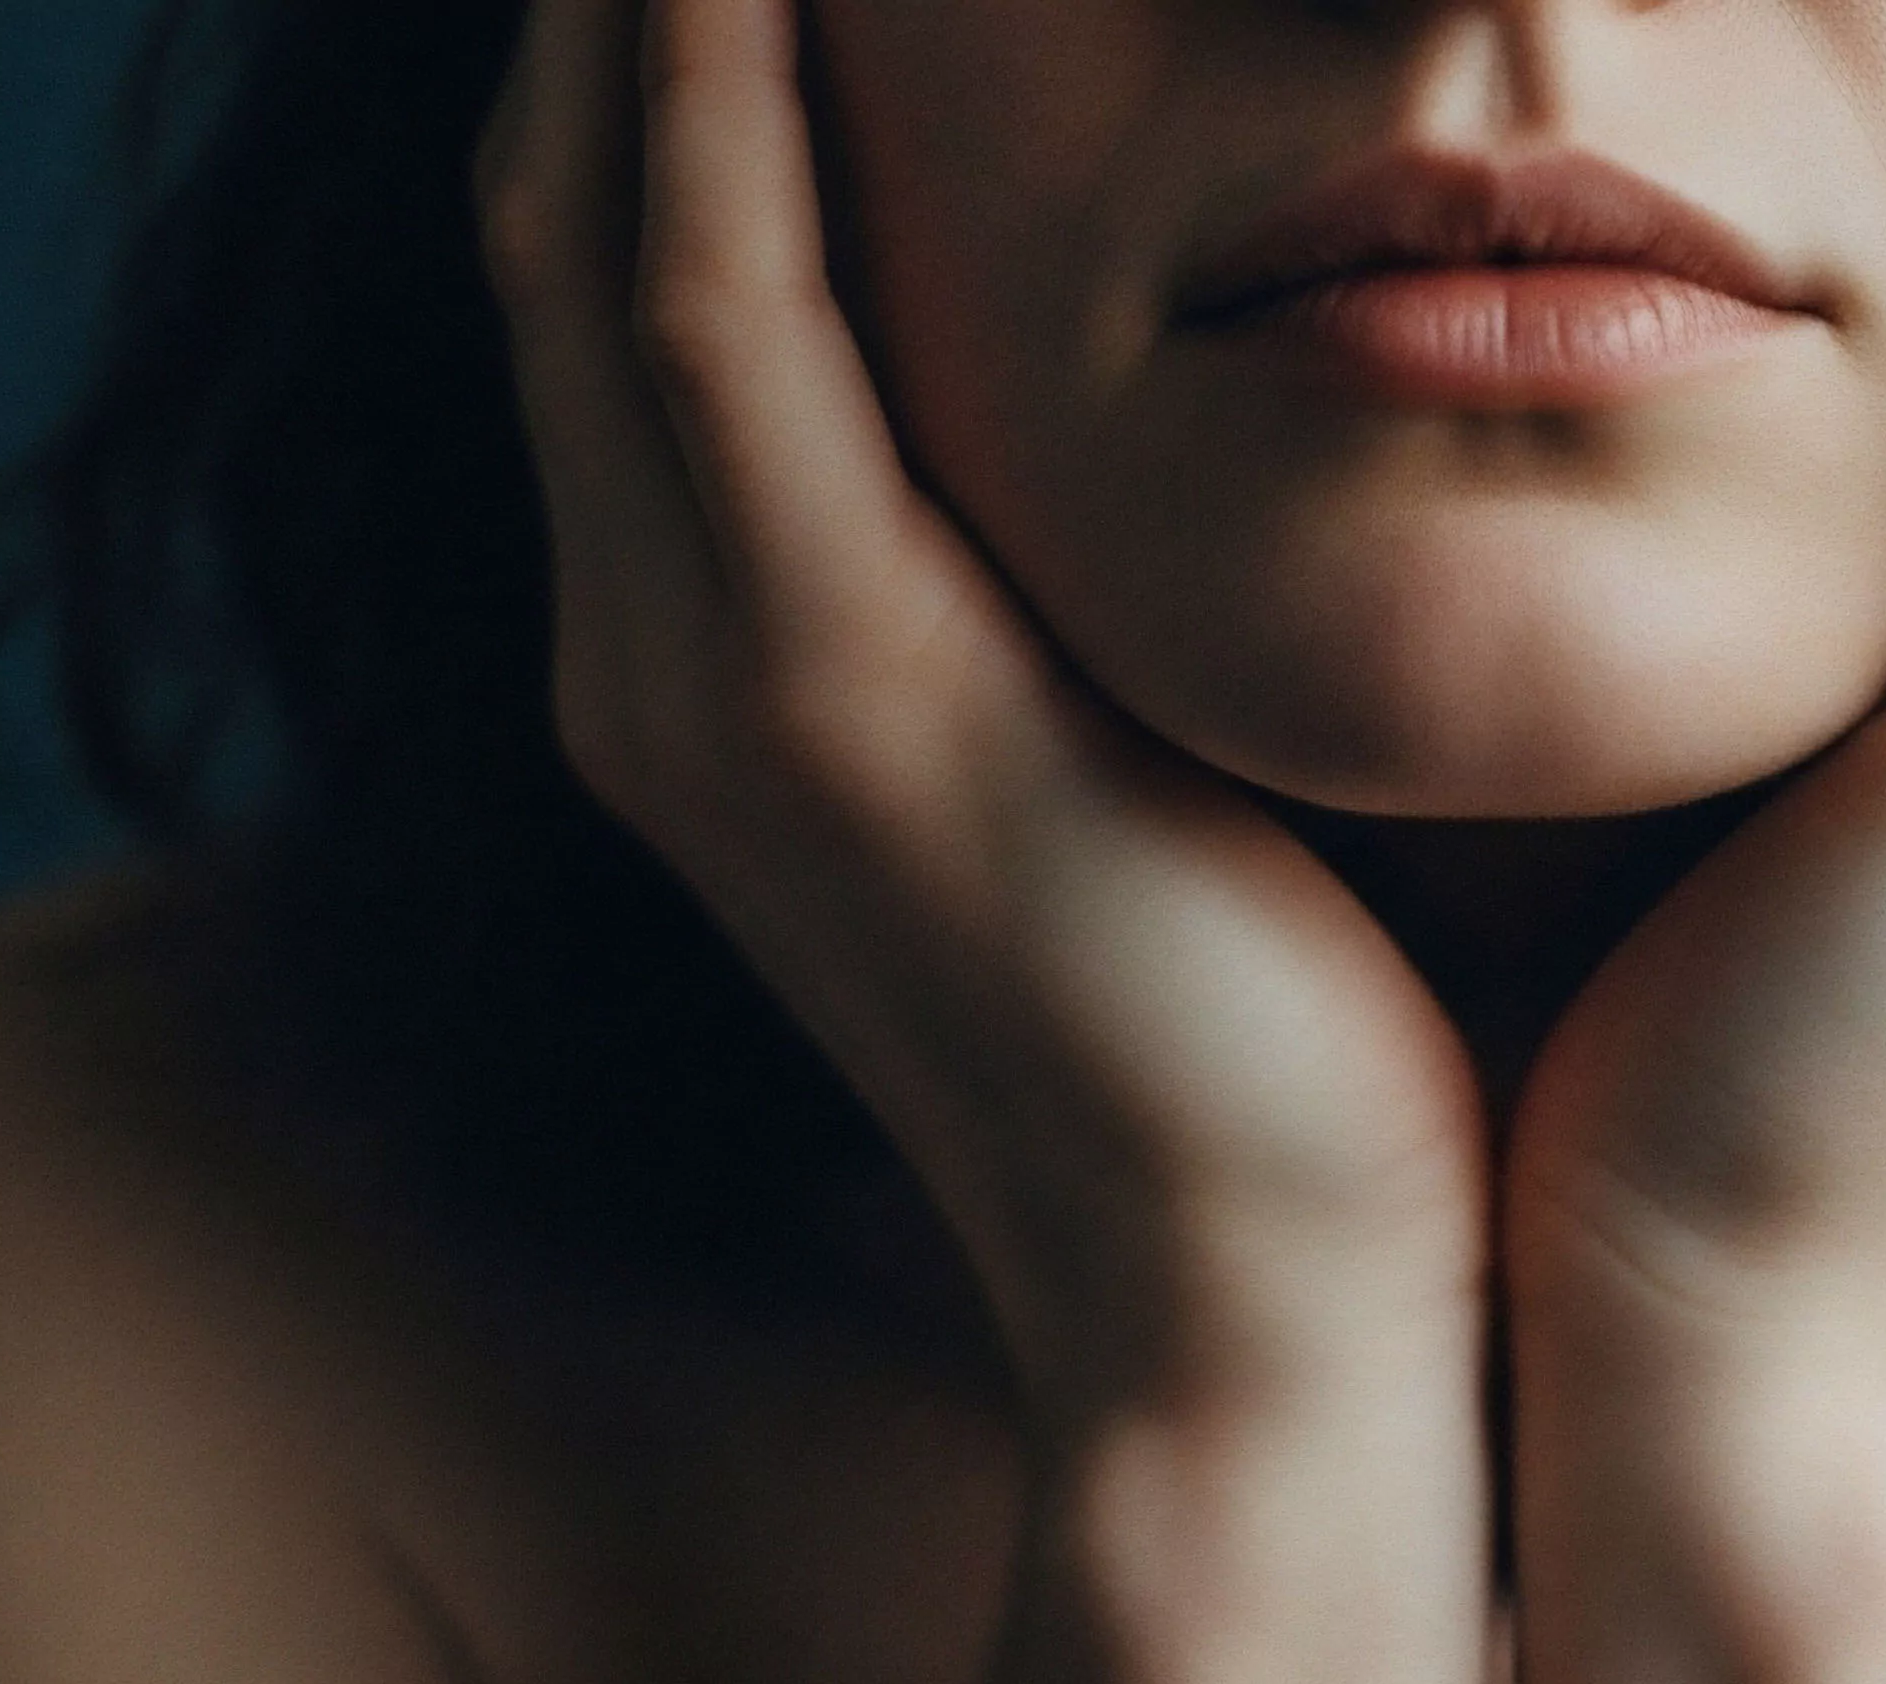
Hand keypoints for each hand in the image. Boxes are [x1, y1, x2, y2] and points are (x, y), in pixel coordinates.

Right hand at [479, 0, 1486, 1428]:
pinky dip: (722, 94)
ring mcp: (705, 677)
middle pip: (583, 214)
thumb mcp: (1173, 758)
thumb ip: (1115, 574)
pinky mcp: (815, 696)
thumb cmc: (1302, 1063)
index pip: (658, 279)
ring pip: (607, 222)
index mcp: (741, 671)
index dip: (681, 58)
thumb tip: (1234, 388)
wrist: (1283, 1351)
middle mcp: (661, 658)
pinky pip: (713, 303)